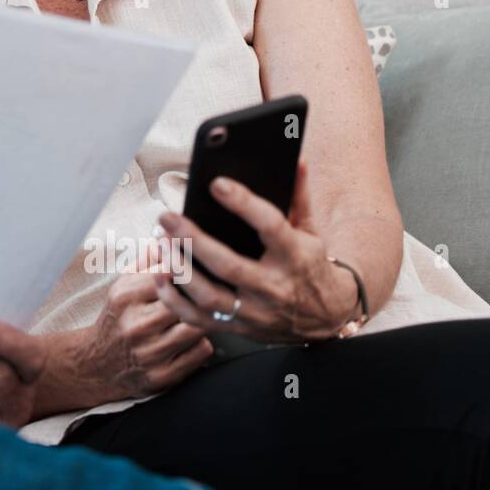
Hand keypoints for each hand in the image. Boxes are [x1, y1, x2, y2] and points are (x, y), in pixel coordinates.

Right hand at [78, 266, 213, 401]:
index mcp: (125, 297)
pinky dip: (201, 343)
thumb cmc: (117, 319)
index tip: (193, 269)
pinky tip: (191, 339)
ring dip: (203, 320)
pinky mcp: (162, 376)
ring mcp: (150, 353)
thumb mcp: (123, 285)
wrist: (98, 364)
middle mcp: (136, 325)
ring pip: (197, 328)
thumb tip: (169, 238)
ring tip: (196, 317)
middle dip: (197, 297)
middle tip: (204, 293)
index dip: (185, 270)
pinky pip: (201, 352)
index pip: (169, 274)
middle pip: (186, 302)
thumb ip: (147, 261)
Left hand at [153, 159, 359, 342]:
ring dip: (180, 270)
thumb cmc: (311, 266)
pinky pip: (199, 319)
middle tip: (167, 217)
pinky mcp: (240, 328)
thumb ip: (298, 196)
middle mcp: (275, 287)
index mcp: (296, 256)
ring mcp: (256, 313)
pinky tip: (159, 274)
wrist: (329, 318)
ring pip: (210, 297)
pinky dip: (174, 299)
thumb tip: (296, 160)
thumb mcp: (311, 231)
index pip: (270, 226)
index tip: (217, 184)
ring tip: (161, 243)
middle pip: (229, 266)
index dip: (244, 204)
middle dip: (193, 240)